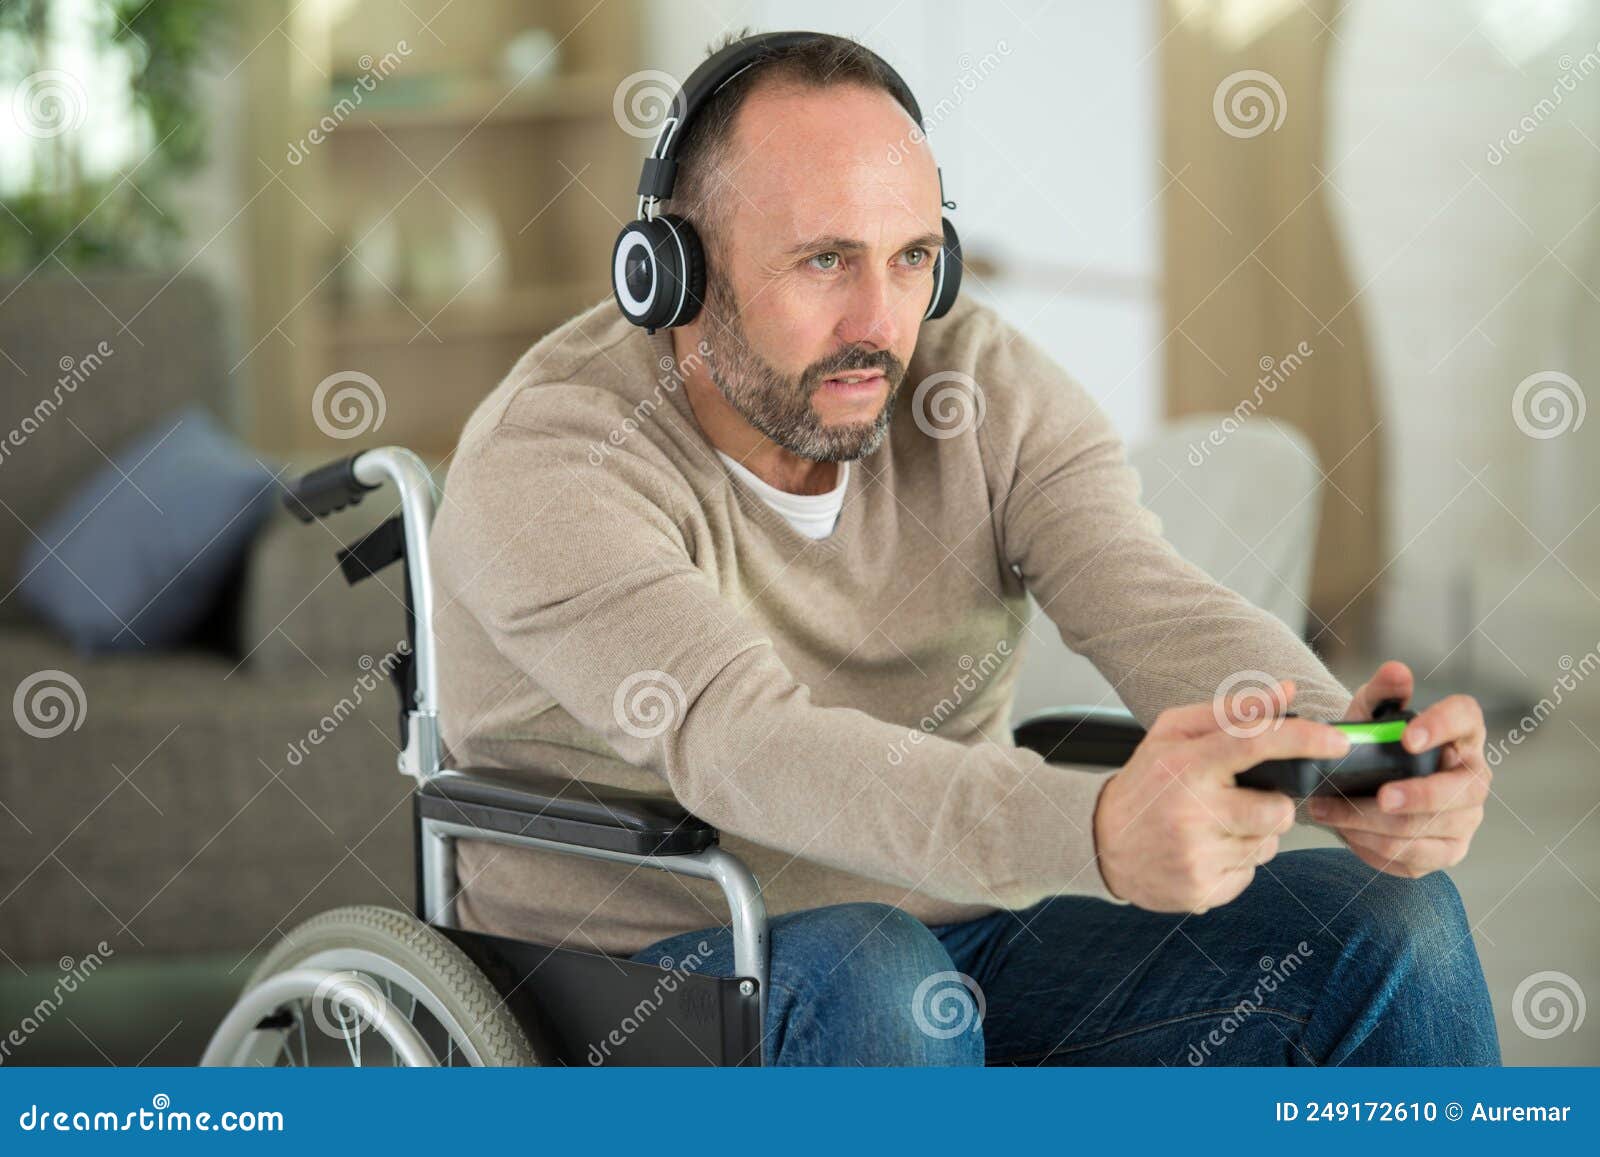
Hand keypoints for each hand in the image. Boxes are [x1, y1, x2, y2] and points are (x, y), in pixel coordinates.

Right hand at [1093, 679, 1350, 912]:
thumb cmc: (1147, 781)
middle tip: (1242, 800)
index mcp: (1186, 765)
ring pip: (1268, 846)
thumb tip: (1288, 693)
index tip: (1338, 741)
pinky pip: (1250, 874)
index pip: (1256, 743)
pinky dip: (1236, 861)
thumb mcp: (1173, 734)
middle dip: (1274, 805)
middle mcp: (1192, 813)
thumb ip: (1232, 712)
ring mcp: (1197, 856)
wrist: (1099, 842)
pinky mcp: (1201, 891)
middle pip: (1279, 811)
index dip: (1304, 739)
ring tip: (1214, 826)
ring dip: (1253, 834)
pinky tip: (1205, 850)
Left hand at [1306, 660, 1490, 877]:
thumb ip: (1381, 693)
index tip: (1407, 737)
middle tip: (1381, 796)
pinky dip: (1373, 847)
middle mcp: (1472, 778)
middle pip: (1463, 790)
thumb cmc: (1375, 746)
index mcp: (1459, 734)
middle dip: (1420, 796)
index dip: (1442, 725)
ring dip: (1376, 824)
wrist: (1362, 786)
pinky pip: (1414, 858)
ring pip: (1430, 830)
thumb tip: (1397, 672)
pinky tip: (1345, 833)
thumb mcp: (1369, 715)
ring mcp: (1464, 819)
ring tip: (1331, 811)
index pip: (1466, 718)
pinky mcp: (1446, 851)